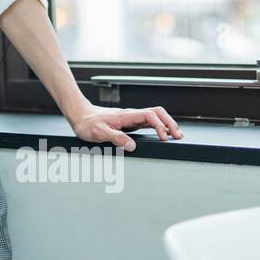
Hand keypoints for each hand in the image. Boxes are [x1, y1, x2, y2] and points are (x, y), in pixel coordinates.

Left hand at [66, 101, 182, 150]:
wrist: (80, 116)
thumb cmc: (87, 124)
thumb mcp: (98, 132)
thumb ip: (115, 138)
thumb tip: (132, 146)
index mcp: (126, 116)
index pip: (149, 116)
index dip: (160, 126)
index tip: (164, 138)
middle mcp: (131, 115)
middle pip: (157, 113)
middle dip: (170, 123)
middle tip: (179, 136)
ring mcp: (131, 118)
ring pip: (155, 116)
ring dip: (166, 124)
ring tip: (176, 136)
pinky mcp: (130, 123)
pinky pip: (148, 122)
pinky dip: (159, 127)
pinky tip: (162, 134)